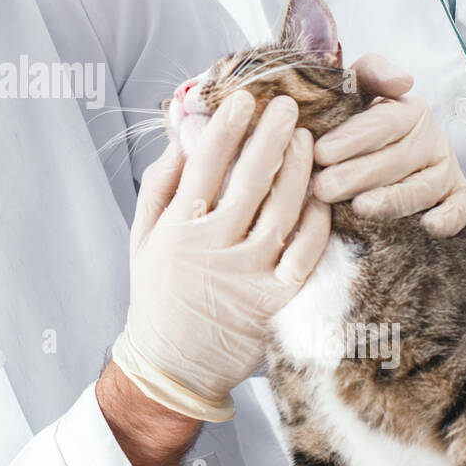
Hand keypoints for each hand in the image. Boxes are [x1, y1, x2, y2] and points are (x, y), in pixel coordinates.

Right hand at [112, 89, 331, 422]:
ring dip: (297, 170)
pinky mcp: (277, 302)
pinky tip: (321, 195)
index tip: (243, 99)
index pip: (205, 166)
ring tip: (306, 140)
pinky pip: (304, 253)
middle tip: (288, 107)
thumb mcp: (144, 237)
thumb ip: (161, 182)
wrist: (173, 365)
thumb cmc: (157, 294)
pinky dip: (315, 221)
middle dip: (270, 137)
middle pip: (249, 181)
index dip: (226, 129)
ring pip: (282, 211)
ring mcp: (248, 277)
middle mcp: (214, 249)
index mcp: (179, 230)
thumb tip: (182, 131)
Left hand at [311, 53, 465, 237]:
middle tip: (325, 188)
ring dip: (393, 200)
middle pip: (398, 158)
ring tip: (360, 208)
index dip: (353, 138)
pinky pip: (462, 208)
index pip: (384, 122)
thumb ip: (372, 72)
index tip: (321, 152)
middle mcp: (431, 139)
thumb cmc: (361, 120)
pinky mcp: (457, 196)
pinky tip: (428, 226)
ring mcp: (445, 169)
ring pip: (424, 187)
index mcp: (408, 110)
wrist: (382, 149)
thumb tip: (403, 81)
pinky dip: (450, 219)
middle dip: (359, 174)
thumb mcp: (361, 87)